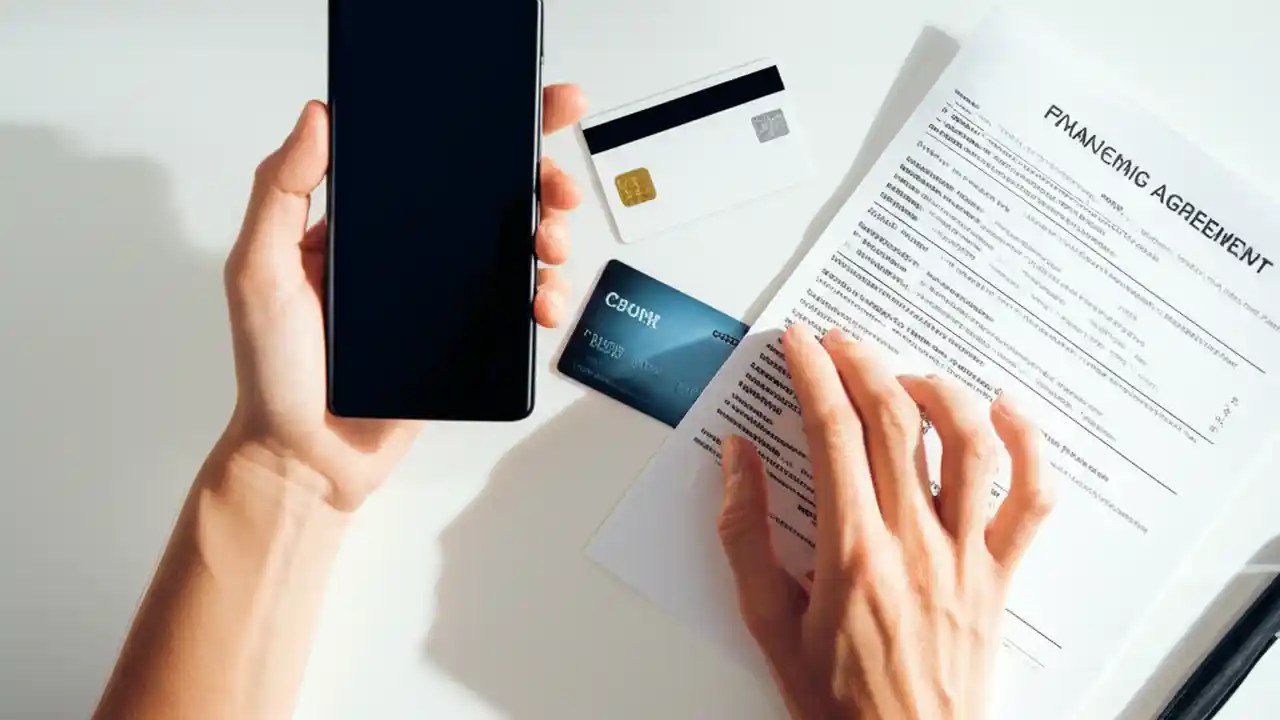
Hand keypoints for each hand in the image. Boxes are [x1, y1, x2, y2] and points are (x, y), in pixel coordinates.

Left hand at [220, 86, 587, 511]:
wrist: (308, 458)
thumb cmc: (273, 371)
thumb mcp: (257, 270)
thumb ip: (278, 191)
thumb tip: (317, 116)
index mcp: (367, 223)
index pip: (431, 157)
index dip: (484, 127)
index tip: (528, 106)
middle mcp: (410, 252)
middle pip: (492, 195)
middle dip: (539, 179)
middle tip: (556, 185)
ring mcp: (444, 294)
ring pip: (516, 247)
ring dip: (550, 235)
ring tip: (549, 244)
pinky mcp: (467, 337)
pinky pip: (518, 307)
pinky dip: (545, 297)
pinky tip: (543, 300)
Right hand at [717, 326, 1054, 718]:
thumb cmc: (838, 701)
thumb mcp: (767, 623)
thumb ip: (745, 536)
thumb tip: (739, 460)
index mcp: (851, 552)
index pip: (832, 433)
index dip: (813, 375)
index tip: (799, 345)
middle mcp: (914, 542)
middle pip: (895, 422)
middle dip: (862, 364)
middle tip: (838, 343)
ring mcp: (966, 555)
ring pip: (969, 444)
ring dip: (937, 391)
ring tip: (906, 376)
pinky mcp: (1000, 574)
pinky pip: (1032, 499)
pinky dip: (1028, 445)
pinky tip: (1006, 411)